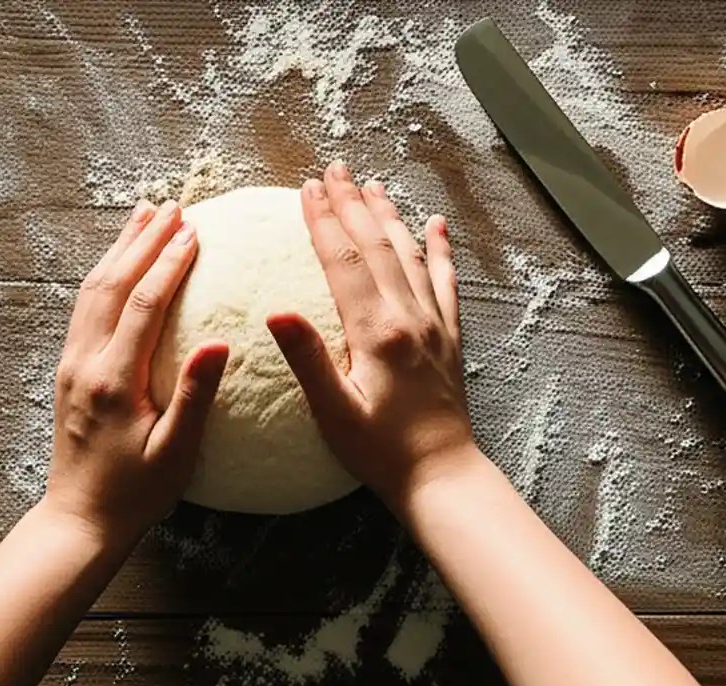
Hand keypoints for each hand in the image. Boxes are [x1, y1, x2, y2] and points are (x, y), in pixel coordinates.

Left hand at [46, 199, 228, 536]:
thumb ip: (195, 396)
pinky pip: (85, 307)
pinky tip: (120, 262)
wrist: (81, 520)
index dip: (168, 264)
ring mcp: (73, 364)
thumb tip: (221, 345)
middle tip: (173, 206)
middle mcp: (86, 363)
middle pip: (111, 284)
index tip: (194, 231)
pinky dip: (105, 274)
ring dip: (120, 249)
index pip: (143, 305)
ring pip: (92, 290)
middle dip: (143, 241)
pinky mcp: (70, 371)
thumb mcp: (175, 453)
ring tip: (145, 215)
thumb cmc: (136, 493)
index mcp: (114, 380)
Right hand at [267, 162, 474, 508]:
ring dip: (389, 216)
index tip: (306, 189)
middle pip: (377, 246)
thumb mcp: (333, 412)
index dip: (322, 221)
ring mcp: (434, 325)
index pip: (343, 260)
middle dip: (352, 204)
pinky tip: (437, 225)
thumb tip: (276, 310)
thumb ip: (307, 359)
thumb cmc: (380, 452)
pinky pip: (446, 282)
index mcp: (377, 332)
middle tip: (333, 169)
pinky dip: (440, 250)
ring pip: (410, 255)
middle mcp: (410, 318)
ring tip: (371, 185)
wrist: (441, 476)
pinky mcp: (450, 338)